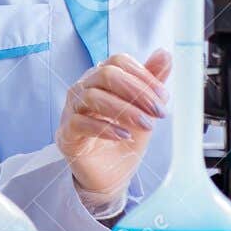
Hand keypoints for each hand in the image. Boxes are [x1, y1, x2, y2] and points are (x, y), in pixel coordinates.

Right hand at [56, 50, 169, 211]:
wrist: (110, 176)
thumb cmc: (123, 139)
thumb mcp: (144, 110)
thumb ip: (151, 83)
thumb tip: (164, 54)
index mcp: (101, 79)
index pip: (118, 62)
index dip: (142, 75)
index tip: (163, 97)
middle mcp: (83, 89)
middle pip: (105, 74)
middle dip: (136, 91)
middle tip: (158, 111)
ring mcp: (72, 110)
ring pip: (92, 97)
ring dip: (125, 110)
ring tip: (146, 125)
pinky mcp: (66, 133)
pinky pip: (80, 123)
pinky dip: (105, 127)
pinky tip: (124, 135)